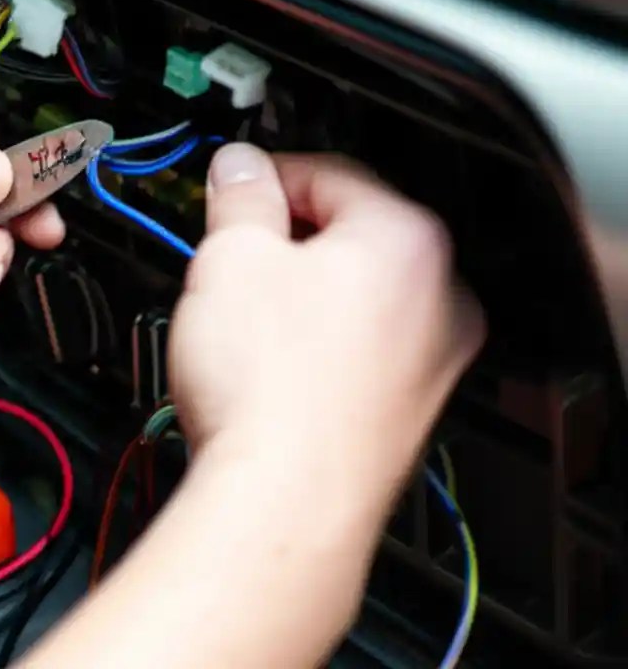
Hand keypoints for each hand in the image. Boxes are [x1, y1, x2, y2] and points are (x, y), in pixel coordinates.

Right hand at [167, 144, 483, 498]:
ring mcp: (432, 359)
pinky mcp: (406, 409)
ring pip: (354, 297)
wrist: (284, 499)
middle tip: (228, 259)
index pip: (331, 173)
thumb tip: (241, 170)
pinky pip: (359, 350)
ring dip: (300, 294)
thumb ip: (239, 196)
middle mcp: (440, 297)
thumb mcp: (230, 259)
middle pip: (349, 236)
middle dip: (285, 241)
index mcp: (408, 241)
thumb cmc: (270, 389)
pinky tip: (269, 369)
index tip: (231, 188)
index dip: (266, 175)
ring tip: (243, 322)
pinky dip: (316, 346)